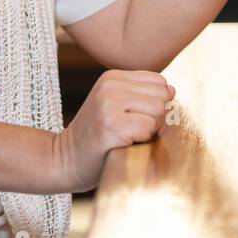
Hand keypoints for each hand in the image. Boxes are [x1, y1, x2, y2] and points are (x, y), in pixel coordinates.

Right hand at [52, 69, 175, 192]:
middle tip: (132, 130)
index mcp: (112, 77)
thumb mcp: (116, 105)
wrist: (65, 160)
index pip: (159, 82)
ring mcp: (109, 103)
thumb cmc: (97, 137)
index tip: (134, 117)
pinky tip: (123, 143)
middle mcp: (110, 85)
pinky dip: (142, 140)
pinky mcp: (111, 124)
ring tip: (128, 136)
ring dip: (150, 129)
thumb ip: (143, 95)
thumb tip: (172, 91)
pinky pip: (148, 128)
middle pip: (162, 95)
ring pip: (158, 110)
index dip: (155, 104)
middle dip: (155, 117)